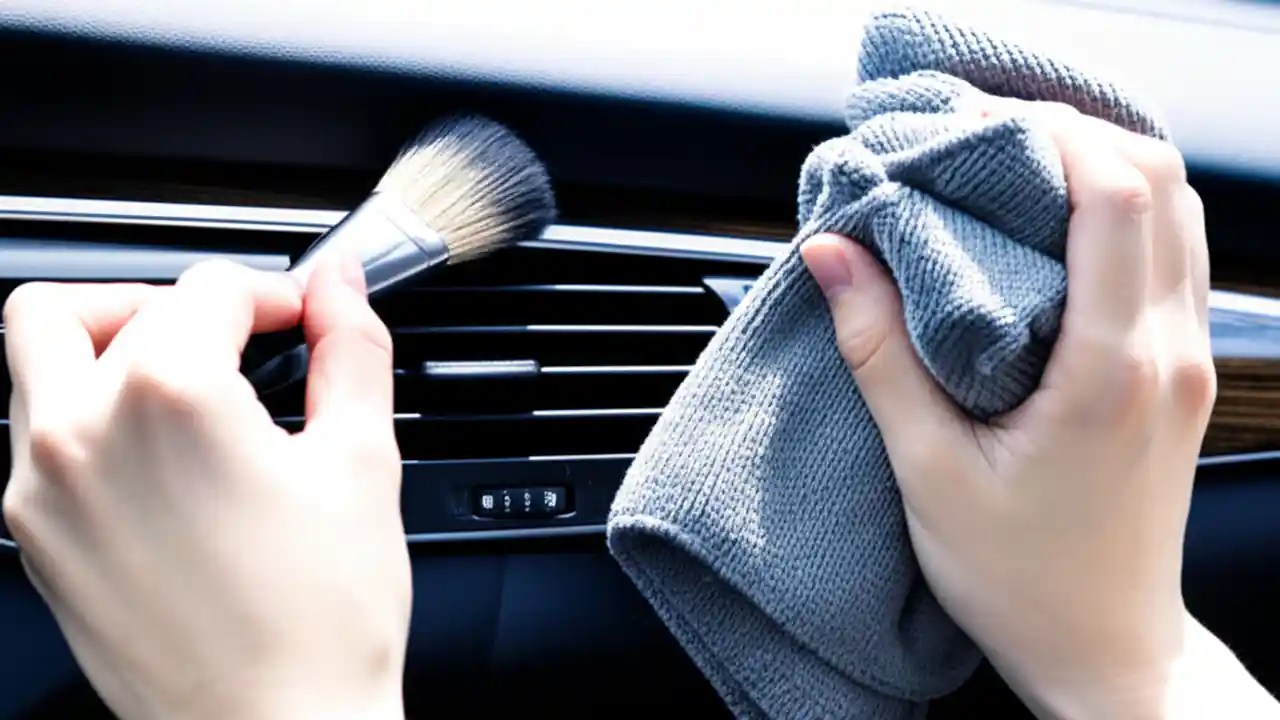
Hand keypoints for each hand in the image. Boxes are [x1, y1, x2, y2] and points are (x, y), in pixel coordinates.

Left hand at [2, 257, 409, 719]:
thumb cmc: (321, 621)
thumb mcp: (362, 462)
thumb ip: (353, 352)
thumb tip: (343, 288)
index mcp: (169, 400)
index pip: (210, 288)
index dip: (272, 292)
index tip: (302, 317)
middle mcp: (82, 433)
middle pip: (104, 301)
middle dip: (184, 304)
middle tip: (241, 339)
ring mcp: (42, 488)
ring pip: (38, 354)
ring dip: (112, 342)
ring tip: (186, 384)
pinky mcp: (32, 535)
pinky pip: (35, 430)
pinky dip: (89, 410)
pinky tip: (163, 454)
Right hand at [802, 103, 1276, 716]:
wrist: (1104, 651)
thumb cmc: (1020, 579)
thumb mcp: (927, 470)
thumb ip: (880, 352)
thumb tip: (835, 256)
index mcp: (1109, 371)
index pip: (1115, 200)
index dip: (1051, 138)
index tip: (977, 131)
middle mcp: (1169, 354)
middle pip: (1161, 184)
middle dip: (1076, 137)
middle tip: (990, 141)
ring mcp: (1189, 364)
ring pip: (1180, 214)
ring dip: (1105, 172)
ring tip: (1018, 174)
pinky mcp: (1183, 377)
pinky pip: (1174, 259)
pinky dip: (1125, 217)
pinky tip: (1058, 232)